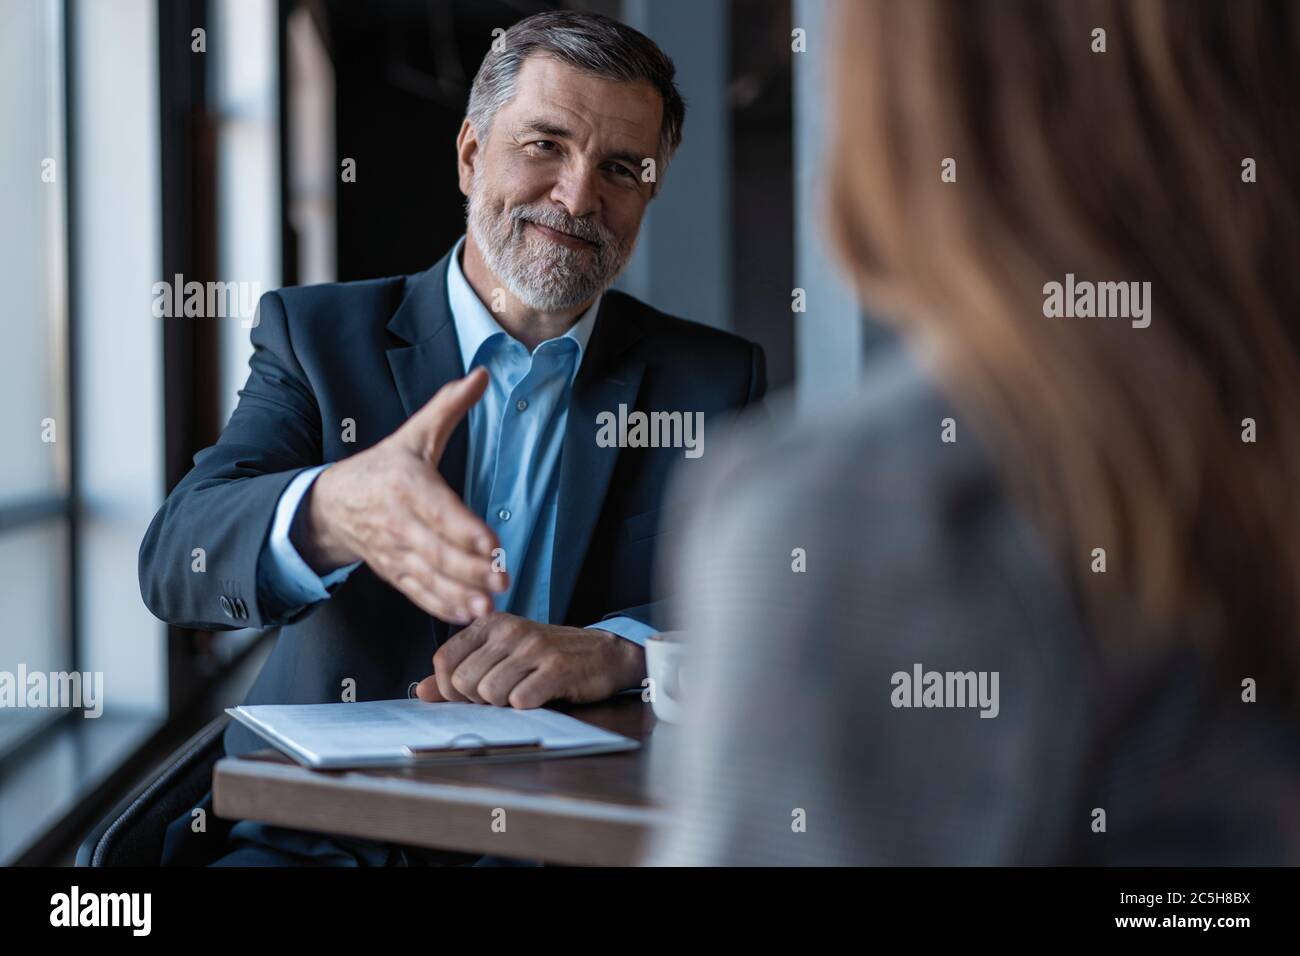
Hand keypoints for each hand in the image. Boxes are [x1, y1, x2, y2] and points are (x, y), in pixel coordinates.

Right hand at [292, 367, 506, 623]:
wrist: (330, 504)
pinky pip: (418, 593)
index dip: (464, 530)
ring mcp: (395, 552)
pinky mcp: (394, 573)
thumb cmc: (383, 467)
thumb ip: (448, 407)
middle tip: (502, 581)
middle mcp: (398, 522)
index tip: (492, 544)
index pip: (438, 510)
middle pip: (436, 550)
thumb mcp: (414, 434)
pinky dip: (440, 607)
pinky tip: (466, 616)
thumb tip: (481, 374)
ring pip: (428, 577)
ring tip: (487, 608)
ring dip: (458, 596)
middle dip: (470, 570)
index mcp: (406, 485)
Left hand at [413, 612, 646, 708]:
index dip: (448, 688)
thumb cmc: (548, 658)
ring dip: (504, 704)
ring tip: (524, 693)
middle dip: (477, 700)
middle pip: (463, 682)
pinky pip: (520, 700)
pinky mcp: (555, 667)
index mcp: (490, 624)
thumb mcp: (501, 656)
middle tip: (503, 695)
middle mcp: (509, 630)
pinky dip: (527, 707)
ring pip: (489, 693)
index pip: (443, 661)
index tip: (468, 696)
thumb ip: (460, 672)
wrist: (604, 653)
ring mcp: (532, 647)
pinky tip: (541, 696)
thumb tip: (421, 693)